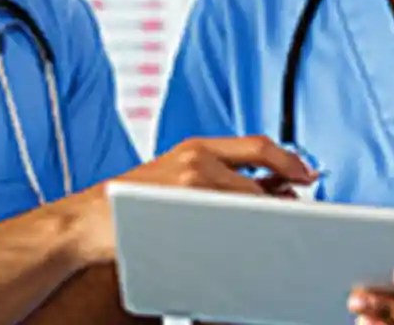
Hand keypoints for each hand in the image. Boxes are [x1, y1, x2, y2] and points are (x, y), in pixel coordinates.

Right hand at [74, 136, 317, 259]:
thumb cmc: (132, 203)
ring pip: (245, 206)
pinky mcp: (179, 215)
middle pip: (258, 182)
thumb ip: (218, 175)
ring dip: (266, 221)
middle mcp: (195, 160)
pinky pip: (225, 228)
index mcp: (197, 147)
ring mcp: (187, 187)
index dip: (290, 161)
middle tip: (297, 218)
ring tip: (278, 235)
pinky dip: (242, 238)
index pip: (258, 146)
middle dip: (282, 202)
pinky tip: (248, 248)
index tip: (308, 176)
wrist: (86, 221)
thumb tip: (270, 188)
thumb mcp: (176, 174)